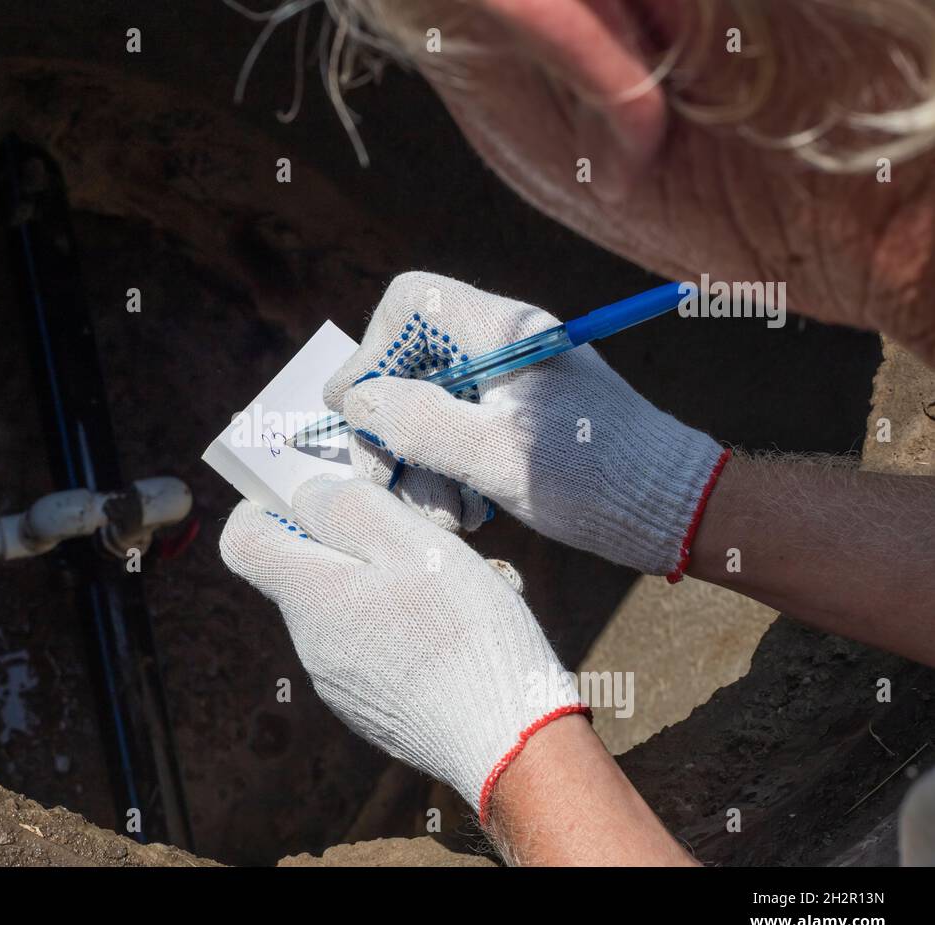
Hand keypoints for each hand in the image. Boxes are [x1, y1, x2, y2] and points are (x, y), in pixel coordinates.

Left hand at [219, 475, 586, 816]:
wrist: (502, 740)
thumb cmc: (460, 632)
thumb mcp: (411, 543)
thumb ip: (348, 507)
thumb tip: (308, 494)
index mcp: (308, 596)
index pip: (242, 541)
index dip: (267, 505)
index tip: (316, 493)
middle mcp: (309, 643)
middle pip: (303, 571)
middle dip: (348, 543)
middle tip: (412, 536)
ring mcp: (337, 681)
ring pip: (343, 609)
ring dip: (383, 585)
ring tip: (449, 589)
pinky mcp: (369, 707)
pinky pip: (370, 648)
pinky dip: (400, 627)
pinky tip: (452, 632)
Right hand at [326, 272, 728, 577]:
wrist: (677, 508)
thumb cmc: (594, 478)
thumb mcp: (492, 456)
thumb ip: (416, 422)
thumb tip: (356, 401)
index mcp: (504, 330)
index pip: (410, 303)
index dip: (370, 352)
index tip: (354, 413)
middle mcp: (505, 344)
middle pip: (411, 361)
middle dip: (390, 426)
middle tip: (385, 484)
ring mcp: (514, 381)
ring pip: (430, 403)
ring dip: (419, 461)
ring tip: (442, 515)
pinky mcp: (521, 417)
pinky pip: (459, 430)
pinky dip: (447, 470)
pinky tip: (465, 512)